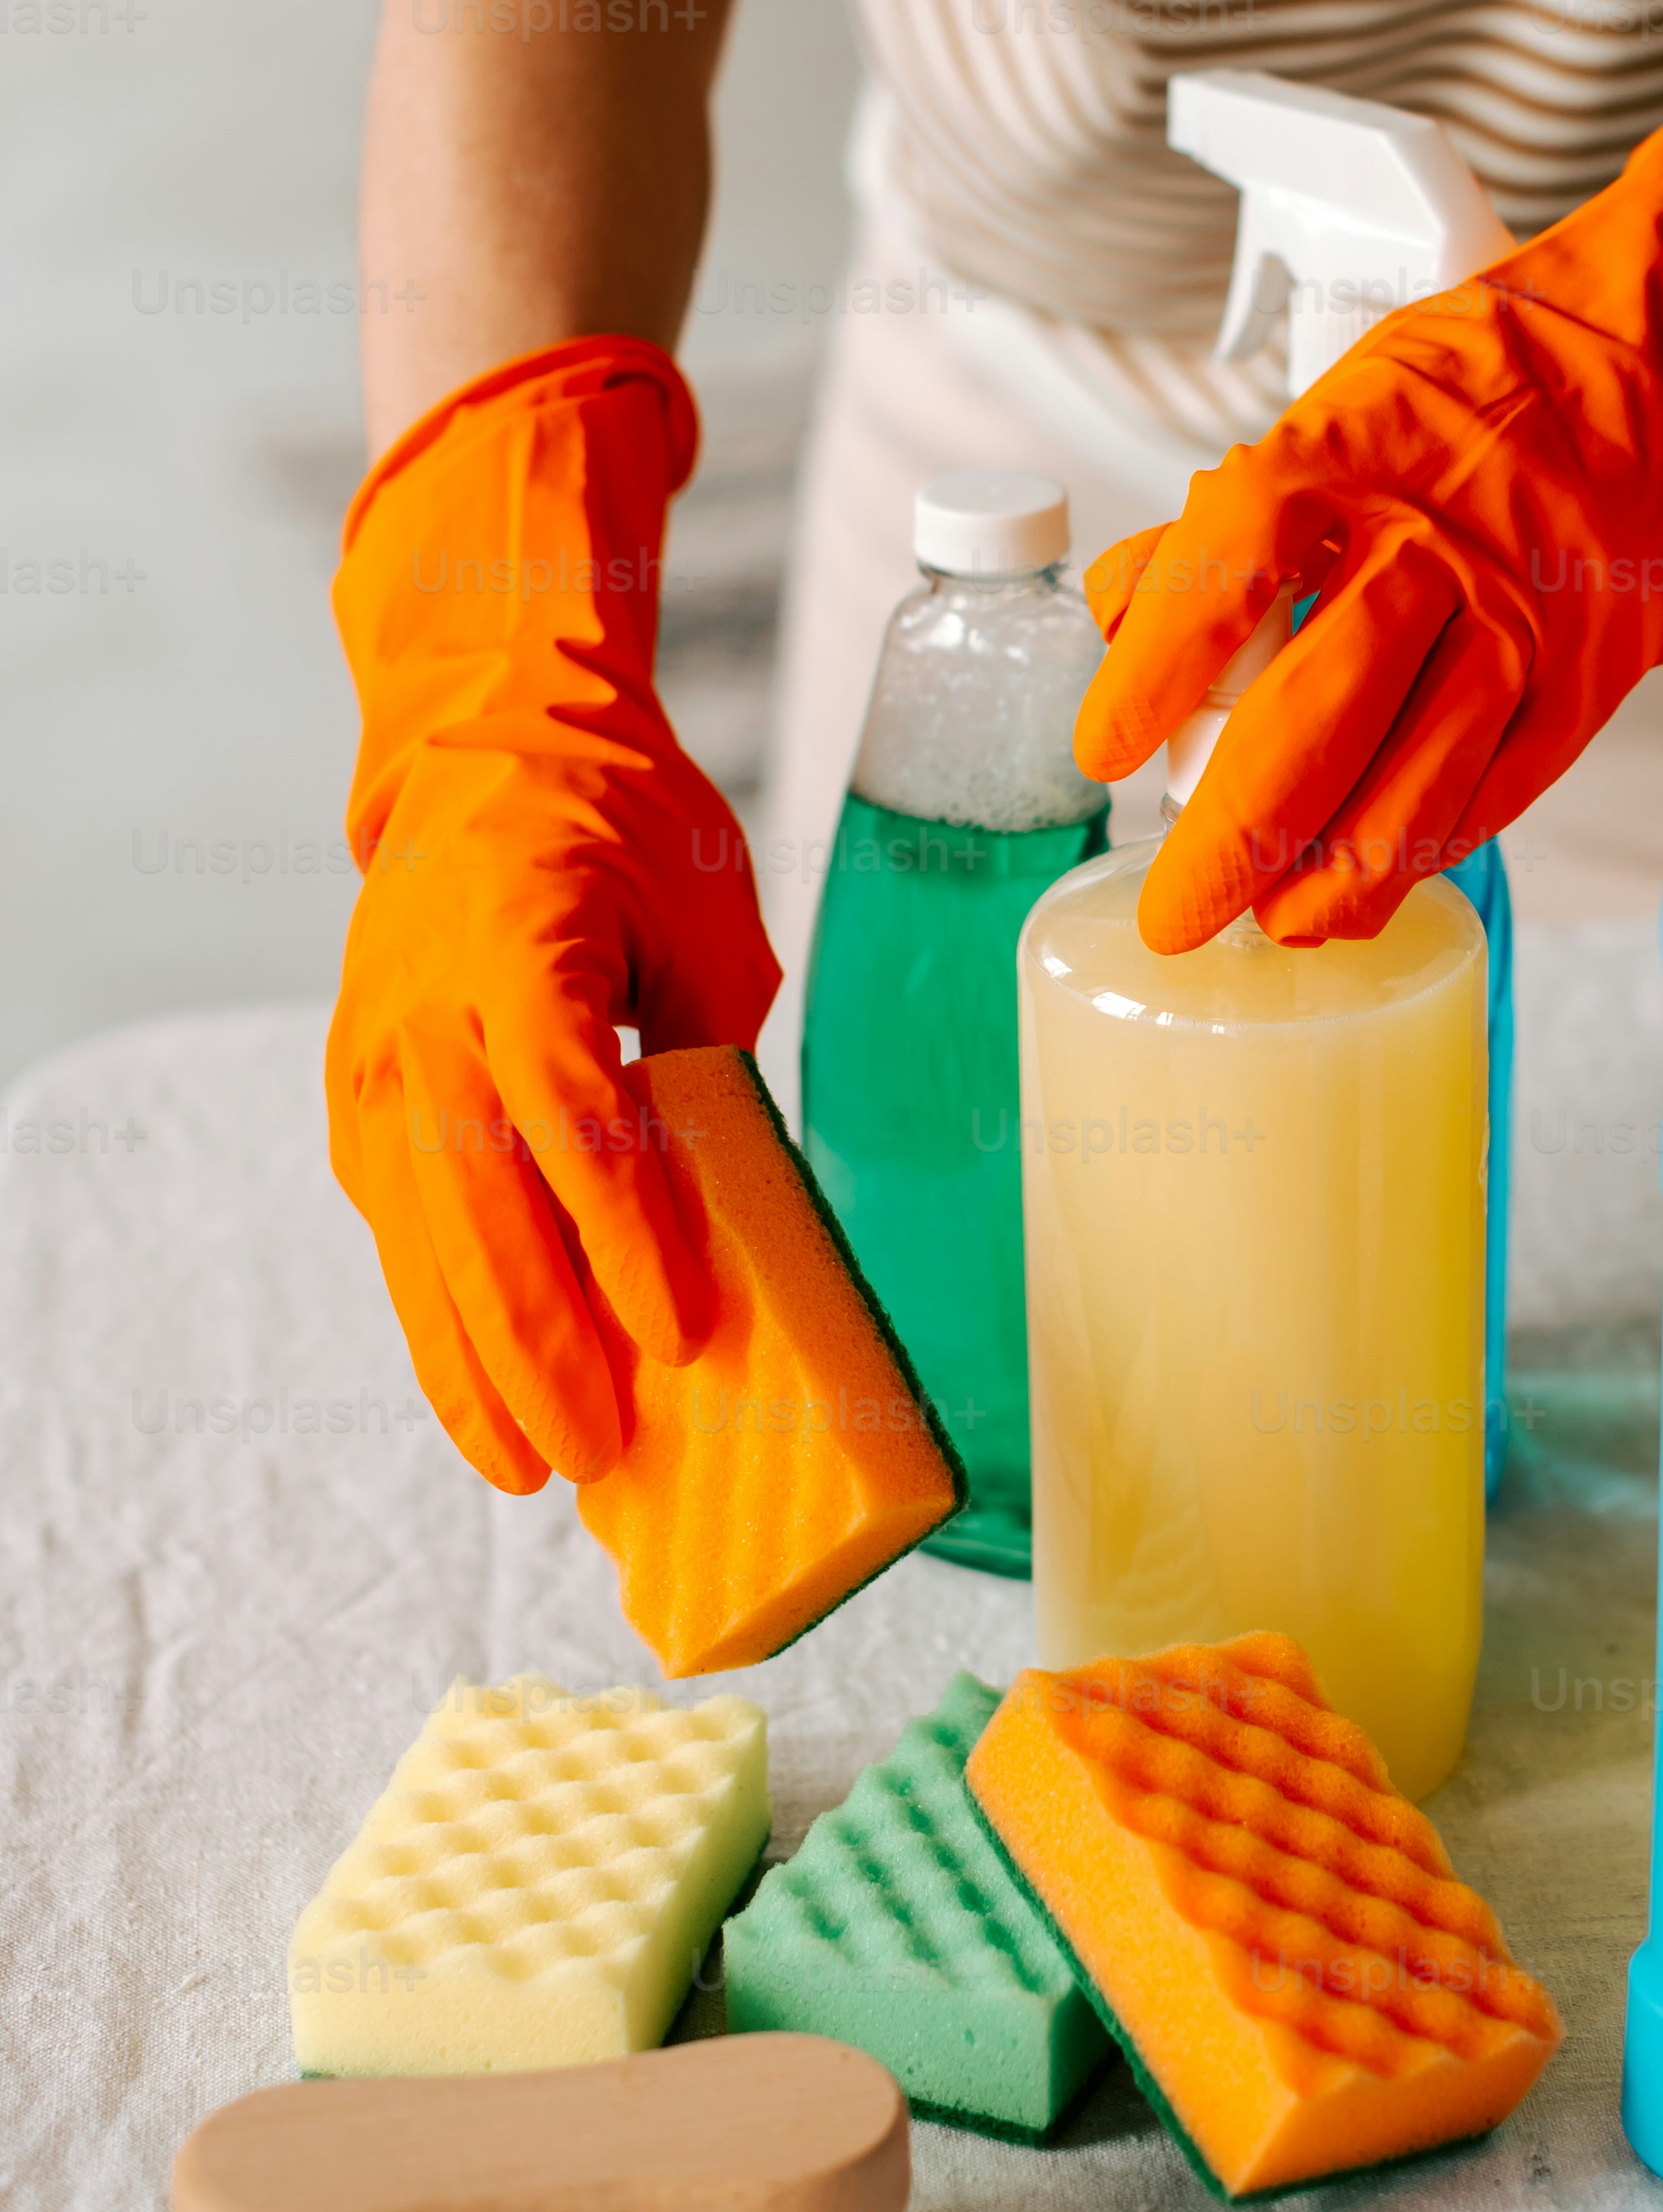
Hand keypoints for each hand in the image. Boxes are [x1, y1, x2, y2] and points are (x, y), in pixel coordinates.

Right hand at [325, 339, 779, 1489]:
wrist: (482, 740)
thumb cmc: (621, 826)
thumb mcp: (703, 916)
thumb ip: (715, 1055)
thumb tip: (754, 1208)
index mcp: (517, 951)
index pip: (574, 1115)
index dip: (627, 1233)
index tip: (682, 1329)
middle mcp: (425, 1015)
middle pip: (479, 1207)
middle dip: (542, 1344)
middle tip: (603, 1451)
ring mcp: (375, 1064)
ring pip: (421, 1246)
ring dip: (477, 1369)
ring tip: (536, 1471)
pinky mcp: (360, 1101)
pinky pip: (401, 1237)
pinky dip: (441, 1330)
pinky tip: (486, 1408)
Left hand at [1075, 16, 1662, 952]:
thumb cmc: (1481, 390)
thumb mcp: (1335, 413)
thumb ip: (1224, 522)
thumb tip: (1118, 618)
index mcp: (1341, 464)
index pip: (1221, 574)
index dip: (1154, 676)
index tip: (1102, 755)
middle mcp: (1428, 549)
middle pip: (1315, 716)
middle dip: (1234, 838)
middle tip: (1175, 912)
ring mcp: (1516, 622)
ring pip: (1416, 783)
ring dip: (1333, 879)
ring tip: (1274, 928)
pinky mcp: (1581, 679)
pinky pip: (1493, 793)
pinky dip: (1422, 855)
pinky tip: (1364, 892)